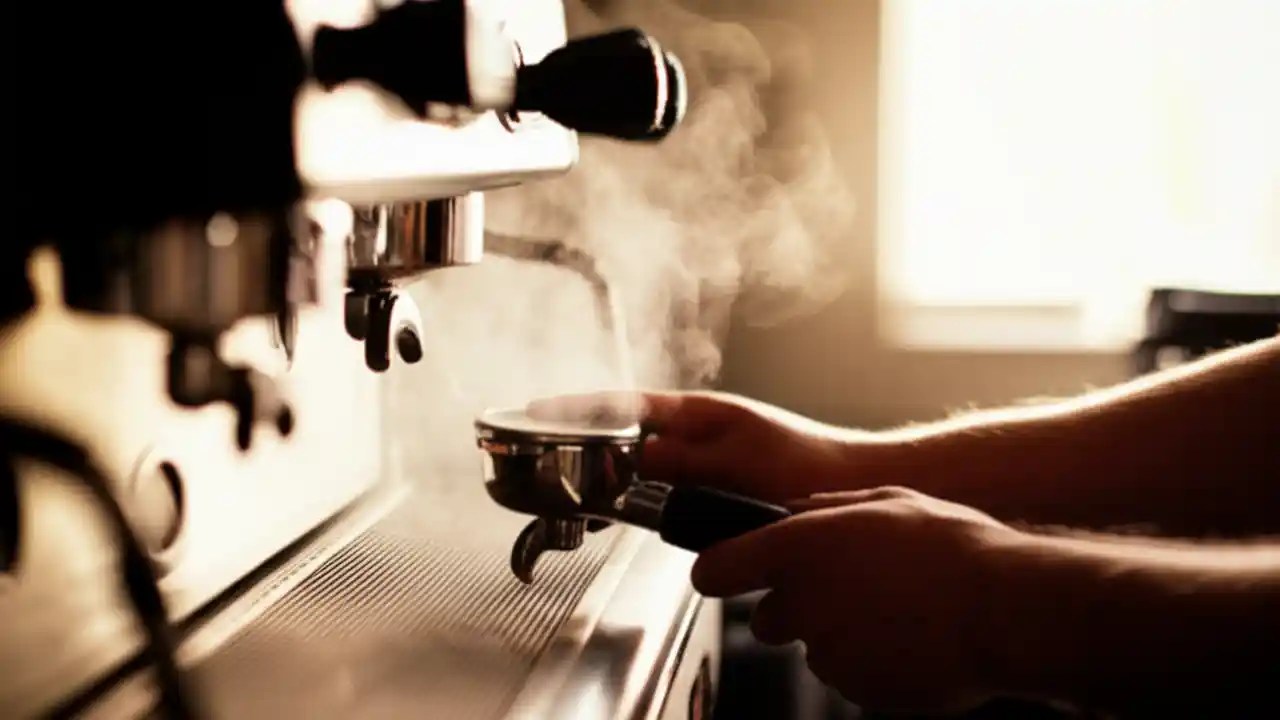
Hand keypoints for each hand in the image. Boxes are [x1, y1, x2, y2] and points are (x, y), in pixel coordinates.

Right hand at [527, 391, 865, 504]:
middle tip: (548, 457)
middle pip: (624, 432)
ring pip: (641, 461)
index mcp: (698, 413)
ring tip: (582, 490)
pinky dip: (641, 495)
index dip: (577, 409)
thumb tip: (636, 459)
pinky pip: (663, 485)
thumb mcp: (739, 459)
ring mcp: (702, 455)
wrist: (849, 487)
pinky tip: (631, 510)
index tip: (537, 411)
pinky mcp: (711, 483)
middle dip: (585, 442)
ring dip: (613, 472)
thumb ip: (684, 460)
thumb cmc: (807, 465)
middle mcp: (696, 430)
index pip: (623, 404)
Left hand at [694, 486, 1024, 713]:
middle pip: (763, 619)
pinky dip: (868, 661)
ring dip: (836, 633)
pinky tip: (908, 637)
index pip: (715, 569)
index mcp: (798, 549)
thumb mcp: (887, 500)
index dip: (717, 570)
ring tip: (892, 610)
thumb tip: (797, 511)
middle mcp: (802, 604)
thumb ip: (827, 508)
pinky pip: (849, 674)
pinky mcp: (858, 689)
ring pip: (812, 646)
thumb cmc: (951, 546)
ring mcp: (828, 652)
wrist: (1004, 609)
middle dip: (791, 607)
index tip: (723, 571)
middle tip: (843, 589)